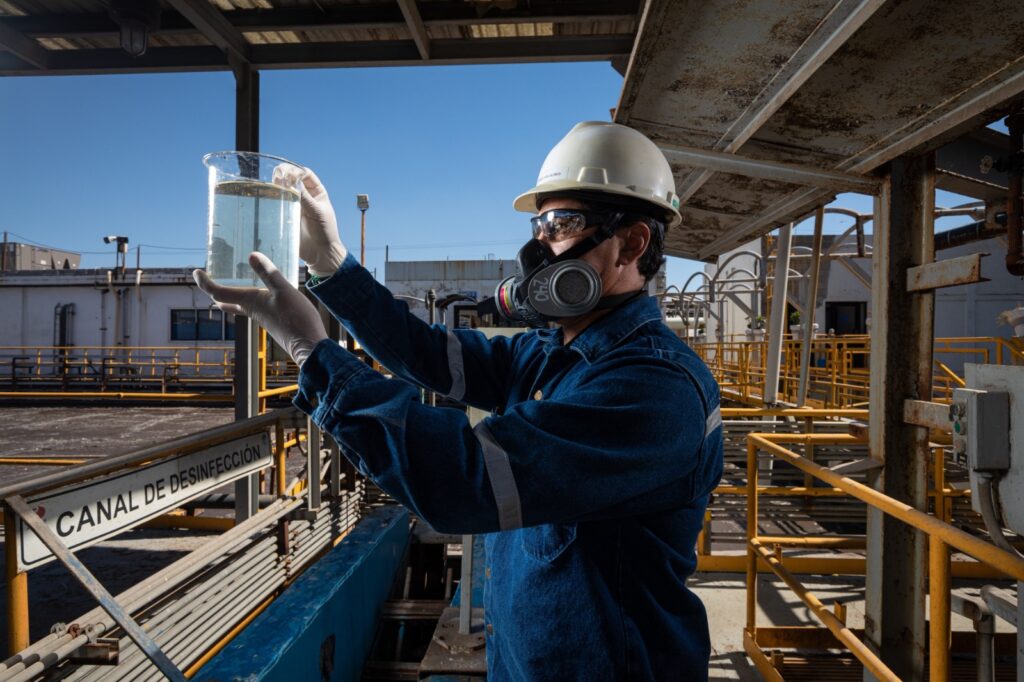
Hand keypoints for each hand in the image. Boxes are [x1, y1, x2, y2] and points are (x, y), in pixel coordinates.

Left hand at [193, 252, 327, 367]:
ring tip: (235, 281)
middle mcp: (252, 311)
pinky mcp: (273, 321)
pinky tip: (263, 293)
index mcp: (250, 302)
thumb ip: (269, 273)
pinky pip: (255, 307)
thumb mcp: (284, 290)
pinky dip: (251, 298)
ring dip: (233, 295)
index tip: (196, 272)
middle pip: (226, 302)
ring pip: (240, 305)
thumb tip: (251, 255)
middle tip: (211, 279)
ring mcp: (262, 317)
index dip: (205, 282)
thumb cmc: (297, 319)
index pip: (218, 293)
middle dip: (215, 292)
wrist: (310, 346)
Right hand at [273, 166, 347, 276]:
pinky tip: (267, 196)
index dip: (295, 170)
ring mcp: (295, 205)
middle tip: (276, 177)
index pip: (305, 174)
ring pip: (283, 190)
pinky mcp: (287, 216)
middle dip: (283, 175)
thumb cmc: (325, 232)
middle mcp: (305, 196)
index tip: (286, 171)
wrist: (320, 253)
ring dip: (276, 185)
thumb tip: (292, 178)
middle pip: (291, 179)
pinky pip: (278, 203)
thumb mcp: (317, 211)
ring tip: (271, 185)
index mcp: (317, 192)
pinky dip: (272, 198)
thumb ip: (304, 196)